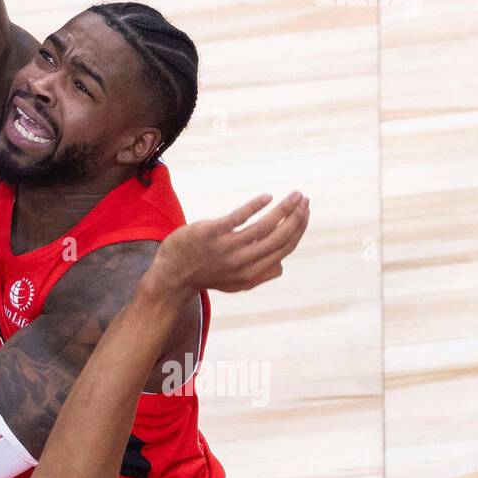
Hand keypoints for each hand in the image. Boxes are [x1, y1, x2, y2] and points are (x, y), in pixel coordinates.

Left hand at [148, 193, 309, 297]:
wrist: (172, 276)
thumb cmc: (206, 275)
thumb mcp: (235, 283)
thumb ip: (259, 275)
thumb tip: (282, 265)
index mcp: (253, 272)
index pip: (285, 249)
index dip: (298, 230)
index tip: (305, 212)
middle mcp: (243, 262)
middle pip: (279, 238)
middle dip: (296, 217)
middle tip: (304, 199)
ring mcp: (226, 248)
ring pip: (263, 228)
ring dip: (283, 209)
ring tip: (294, 195)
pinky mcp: (210, 233)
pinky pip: (238, 218)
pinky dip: (255, 206)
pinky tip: (267, 197)